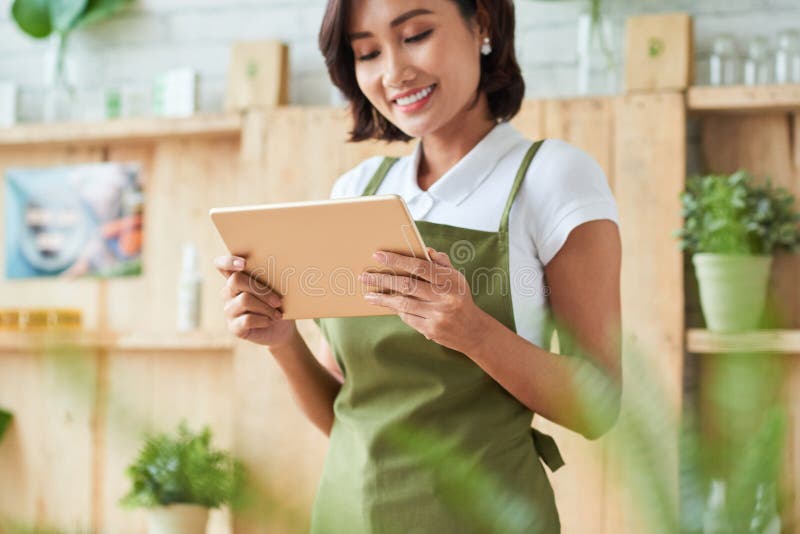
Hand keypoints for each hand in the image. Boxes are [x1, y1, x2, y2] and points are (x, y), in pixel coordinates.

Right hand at [215, 255, 296, 347]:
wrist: (282, 329)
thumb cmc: (278, 304)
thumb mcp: (277, 289)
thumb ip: (271, 278)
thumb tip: (280, 269)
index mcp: (237, 278)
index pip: (222, 264)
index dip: (228, 261)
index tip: (244, 264)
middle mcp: (228, 293)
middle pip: (236, 280)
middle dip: (260, 289)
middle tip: (278, 300)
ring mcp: (229, 310)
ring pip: (244, 300)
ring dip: (266, 307)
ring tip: (278, 314)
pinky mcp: (233, 327)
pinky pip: (247, 319)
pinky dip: (263, 320)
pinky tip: (270, 321)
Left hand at [359, 247, 486, 353]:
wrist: (473, 332)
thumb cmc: (460, 299)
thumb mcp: (457, 278)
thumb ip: (441, 264)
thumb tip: (424, 250)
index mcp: (450, 281)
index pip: (420, 267)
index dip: (397, 260)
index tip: (378, 256)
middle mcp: (444, 298)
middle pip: (407, 285)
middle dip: (383, 280)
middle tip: (365, 276)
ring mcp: (437, 316)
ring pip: (403, 304)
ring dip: (383, 299)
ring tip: (368, 294)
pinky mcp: (431, 330)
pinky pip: (407, 317)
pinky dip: (397, 310)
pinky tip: (387, 305)